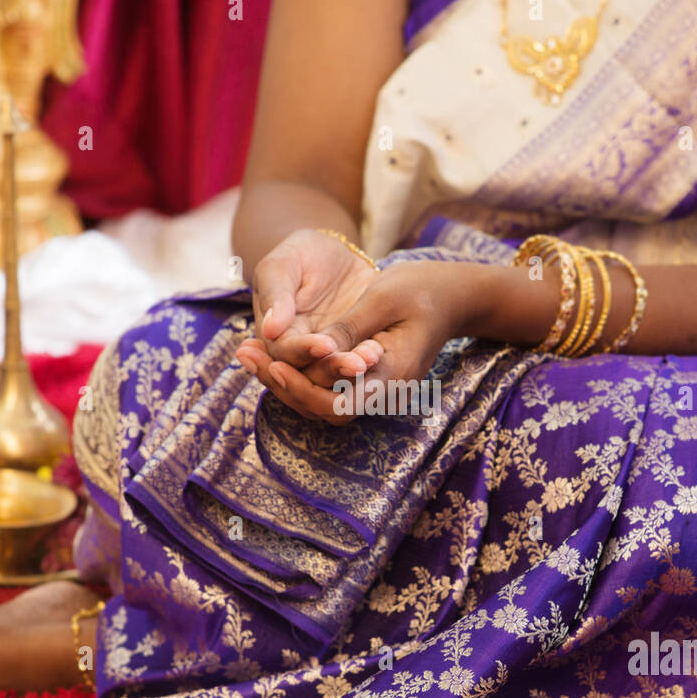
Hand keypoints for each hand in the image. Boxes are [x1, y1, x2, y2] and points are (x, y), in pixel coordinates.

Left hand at [238, 259, 458, 424]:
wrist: (452, 294)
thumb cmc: (422, 289)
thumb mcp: (383, 297)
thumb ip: (350, 327)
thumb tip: (315, 349)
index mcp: (391, 374)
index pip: (338, 404)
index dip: (302, 391)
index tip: (273, 364)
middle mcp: (383, 390)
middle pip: (323, 408)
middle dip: (282, 385)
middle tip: (245, 354)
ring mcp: (375, 388)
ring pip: (322, 401)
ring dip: (284, 381)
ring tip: (246, 352)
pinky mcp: (365, 378)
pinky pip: (327, 387)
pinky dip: (298, 373)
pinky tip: (270, 352)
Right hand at [247, 228, 386, 383]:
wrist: (339, 255)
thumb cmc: (301, 255)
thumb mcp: (281, 265)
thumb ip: (275, 295)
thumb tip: (270, 330)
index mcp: (277, 337)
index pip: (285, 355)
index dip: (303, 352)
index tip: (325, 344)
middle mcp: (302, 355)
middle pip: (311, 376)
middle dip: (334, 370)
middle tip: (357, 364)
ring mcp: (330, 358)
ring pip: (337, 378)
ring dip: (354, 373)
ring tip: (373, 357)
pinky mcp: (356, 354)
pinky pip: (361, 367)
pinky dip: (372, 365)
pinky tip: (383, 354)